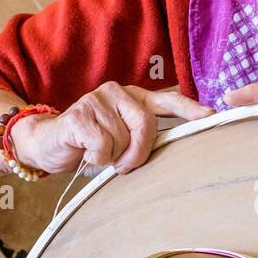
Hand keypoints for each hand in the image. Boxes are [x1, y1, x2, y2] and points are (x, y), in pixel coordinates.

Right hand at [11, 83, 212, 174]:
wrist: (47, 144)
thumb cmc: (90, 145)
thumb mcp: (122, 140)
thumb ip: (144, 138)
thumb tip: (176, 149)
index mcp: (134, 98)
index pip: (167, 100)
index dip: (189, 109)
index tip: (211, 116)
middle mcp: (117, 92)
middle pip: (146, 123)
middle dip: (139, 150)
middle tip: (124, 165)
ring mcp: (96, 100)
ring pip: (121, 138)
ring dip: (112, 156)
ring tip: (98, 153)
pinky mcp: (79, 115)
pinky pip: (101, 144)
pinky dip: (96, 157)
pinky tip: (85, 152)